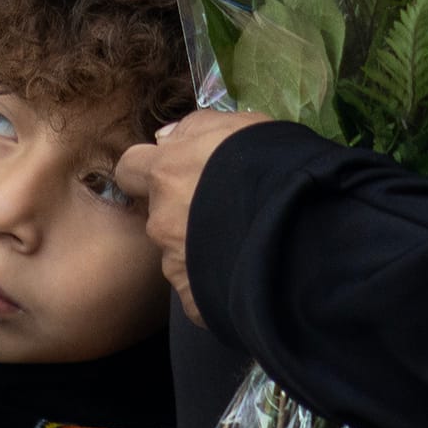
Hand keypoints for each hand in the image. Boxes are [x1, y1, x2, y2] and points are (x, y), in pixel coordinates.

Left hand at [114, 110, 271, 326]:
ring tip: (241, 247)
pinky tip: (244, 277)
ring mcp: (175, 265)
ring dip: (200, 249)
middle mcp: (160, 220)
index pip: (129, 169)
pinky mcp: (194, 300)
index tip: (170, 175)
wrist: (298, 228)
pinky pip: (199, 291)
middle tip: (222, 214)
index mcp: (164, 174)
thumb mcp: (236, 127)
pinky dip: (215, 284)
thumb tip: (165, 139)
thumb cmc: (269, 164)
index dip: (147, 172)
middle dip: (182, 214)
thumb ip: (193, 129)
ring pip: (179, 254)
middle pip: (160, 216)